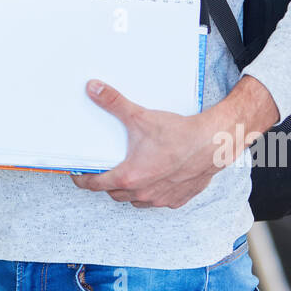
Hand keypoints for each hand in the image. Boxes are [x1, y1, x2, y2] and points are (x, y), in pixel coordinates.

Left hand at [70, 79, 219, 208]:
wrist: (212, 143)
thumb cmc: (177, 134)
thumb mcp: (140, 116)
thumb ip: (114, 103)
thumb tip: (93, 89)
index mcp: (129, 176)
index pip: (95, 184)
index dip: (83, 180)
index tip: (78, 176)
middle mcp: (143, 192)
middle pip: (114, 193)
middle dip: (106, 184)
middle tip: (102, 171)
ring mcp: (160, 198)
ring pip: (135, 201)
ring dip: (128, 192)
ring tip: (126, 177)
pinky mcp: (177, 199)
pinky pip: (158, 202)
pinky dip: (152, 194)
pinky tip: (153, 182)